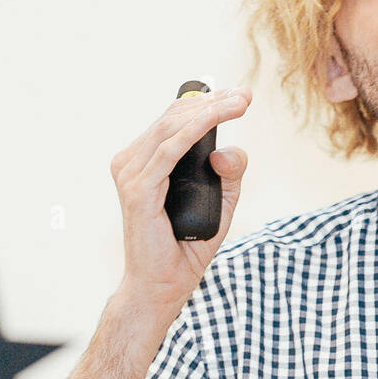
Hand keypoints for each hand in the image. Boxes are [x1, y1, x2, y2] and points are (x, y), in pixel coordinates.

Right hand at [109, 86, 251, 323]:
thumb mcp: (223, 201)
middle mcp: (132, 162)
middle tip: (246, 95)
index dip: (207, 101)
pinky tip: (215, 118)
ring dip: (209, 110)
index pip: (174, 119)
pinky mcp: (137, 190)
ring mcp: (131, 174)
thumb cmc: (188, 244)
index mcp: (146, 161)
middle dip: (213, 101)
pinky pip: (168, 151)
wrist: (163, 284)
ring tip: (239, 103)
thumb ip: (231, 173)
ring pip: (171, 127)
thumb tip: (226, 149)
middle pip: (173, 117)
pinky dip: (193, 131)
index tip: (241, 94)